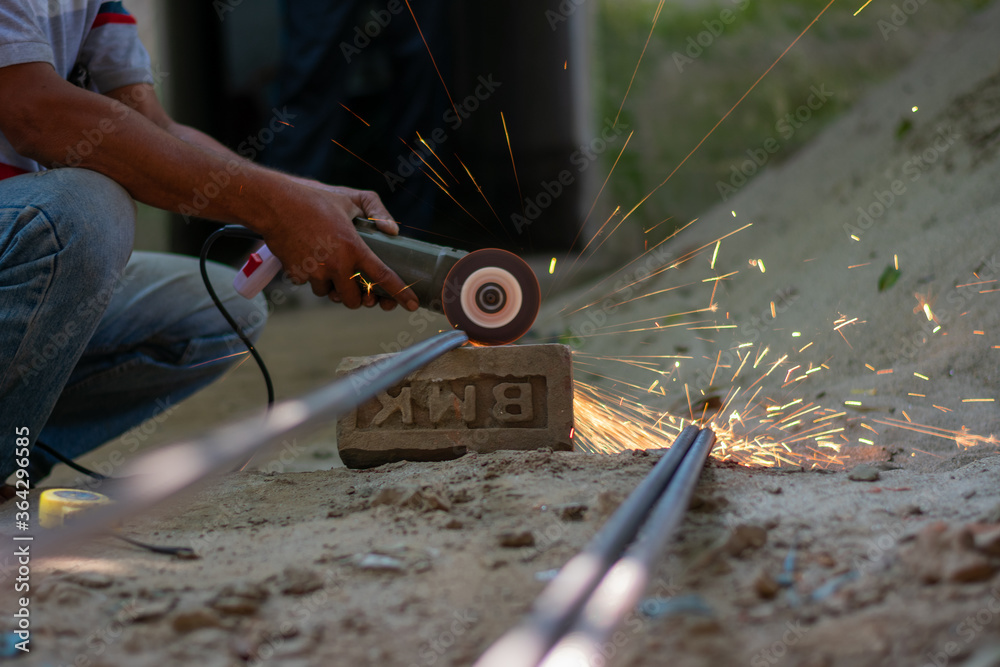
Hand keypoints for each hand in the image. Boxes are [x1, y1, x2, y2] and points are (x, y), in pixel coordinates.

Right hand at [263, 184, 418, 310]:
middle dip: (356, 298)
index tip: (412, 306)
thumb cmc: (314, 198)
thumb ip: (377, 210)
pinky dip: (311, 277)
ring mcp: (315, 272)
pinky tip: (309, 258)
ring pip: (328, 294)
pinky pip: (308, 285)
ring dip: (331, 286)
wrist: (274, 203)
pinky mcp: (297, 274)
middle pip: (353, 300)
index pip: (383, 277)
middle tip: (356, 288)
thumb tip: (393, 231)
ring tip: (327, 265)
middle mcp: (337, 264)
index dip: (401, 293)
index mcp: (354, 247)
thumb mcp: (350, 198)